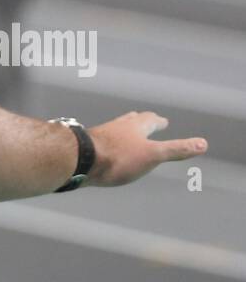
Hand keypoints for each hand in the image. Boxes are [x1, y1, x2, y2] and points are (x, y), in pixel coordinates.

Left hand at [87, 111, 206, 187]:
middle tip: (145, 120)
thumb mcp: (152, 155)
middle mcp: (117, 127)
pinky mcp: (86, 147)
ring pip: (114, 130)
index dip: (158, 122)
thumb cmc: (117, 157)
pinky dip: (106, 144)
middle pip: (131, 121)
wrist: (78, 161)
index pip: (150, 120)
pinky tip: (101, 151)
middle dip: (140, 122)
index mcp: (135, 126)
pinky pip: (99, 142)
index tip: (163, 121)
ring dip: (122, 131)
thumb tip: (203, 144)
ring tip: (124, 135)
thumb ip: (176, 150)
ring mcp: (99, 135)